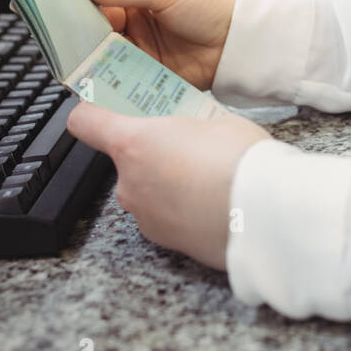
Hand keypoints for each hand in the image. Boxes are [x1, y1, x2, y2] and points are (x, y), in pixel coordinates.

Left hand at [67, 100, 270, 269]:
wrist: (264, 214)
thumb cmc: (241, 161)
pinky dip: (182, 211)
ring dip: (168, 184)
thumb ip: (191, 124)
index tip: (99, 109)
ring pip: (147, 191)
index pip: (86, 122)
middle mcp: (129, 182)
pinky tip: (212, 205)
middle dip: (153, 153)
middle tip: (189, 148)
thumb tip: (194, 131)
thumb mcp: (218, 121)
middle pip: (126, 160)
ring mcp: (144, 216)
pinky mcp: (164, 241)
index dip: (91, 113)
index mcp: (135, 143)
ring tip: (208, 180)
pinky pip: (165, 217)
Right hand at [77, 0, 235, 90]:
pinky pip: (118, 73)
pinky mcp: (143, 69)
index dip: (76, 1)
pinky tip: (100, 77)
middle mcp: (130, 15)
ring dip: (92, 56)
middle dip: (81, 33)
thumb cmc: (210, 4)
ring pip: (101, 51)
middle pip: (93, 25)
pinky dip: (108, 76)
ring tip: (81, 60)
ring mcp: (136, 43)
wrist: (236, 42)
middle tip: (67, 40)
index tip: (58, 9)